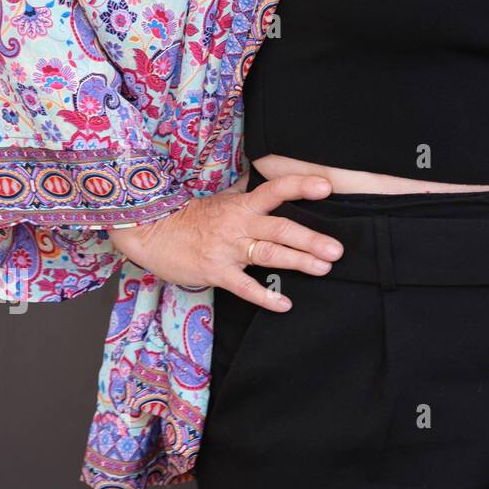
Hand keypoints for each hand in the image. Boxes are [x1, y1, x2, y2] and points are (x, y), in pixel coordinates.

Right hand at [106, 173, 344, 310]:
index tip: (326, 187)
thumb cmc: (193, 218)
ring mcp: (228, 248)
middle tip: (336, 249)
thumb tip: (274, 184)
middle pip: (281, 228)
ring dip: (298, 261)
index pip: (276, 190)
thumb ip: (250, 196)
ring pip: (268, 253)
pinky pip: (244, 286)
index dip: (300, 187)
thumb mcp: (224, 200)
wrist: (152, 232)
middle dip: (311, 239)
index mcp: (243, 205)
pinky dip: (265, 297)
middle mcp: (239, 224)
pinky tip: (285, 304)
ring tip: (324, 268)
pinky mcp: (216, 271)